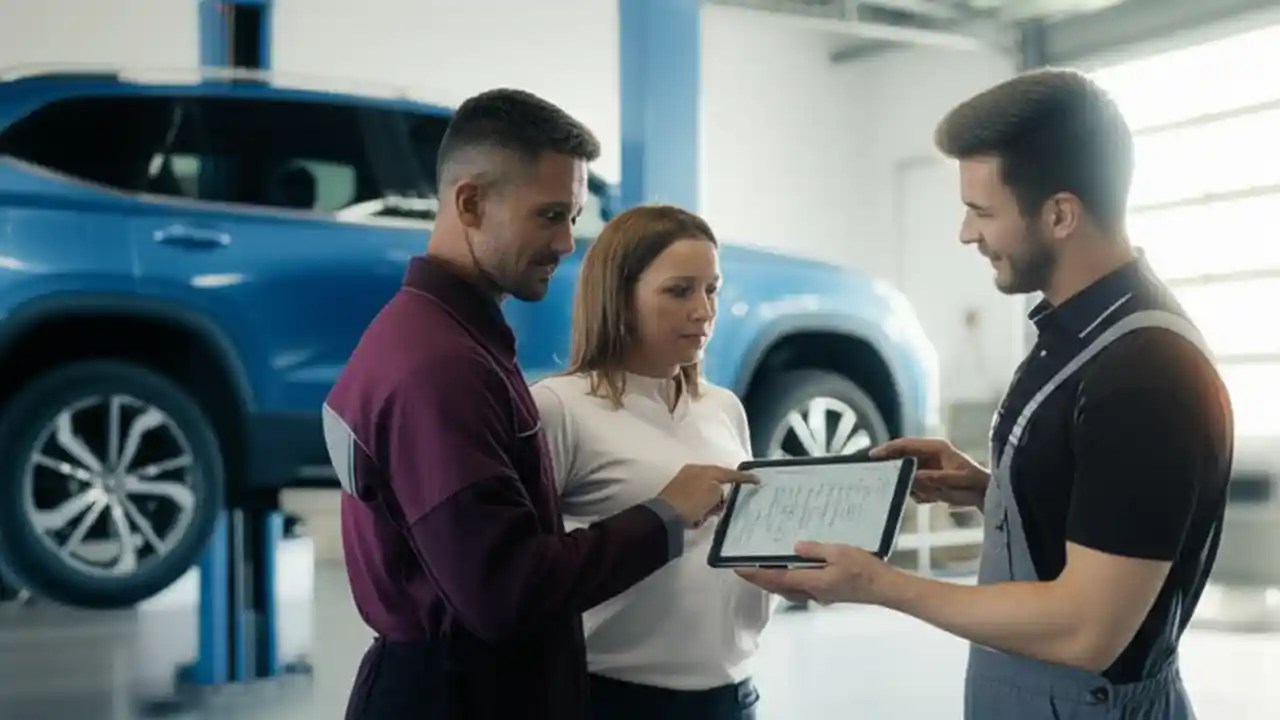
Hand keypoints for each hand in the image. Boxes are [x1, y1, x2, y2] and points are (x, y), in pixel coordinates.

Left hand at [657, 464, 756, 527]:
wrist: (665, 517)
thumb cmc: (692, 501)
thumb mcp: (713, 492)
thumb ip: (720, 491)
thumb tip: (716, 496)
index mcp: (700, 469)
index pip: (727, 472)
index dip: (743, 477)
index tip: (757, 480)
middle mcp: (692, 474)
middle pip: (716, 484)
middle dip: (721, 496)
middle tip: (721, 507)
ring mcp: (683, 487)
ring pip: (707, 496)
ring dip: (710, 506)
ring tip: (705, 515)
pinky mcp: (677, 501)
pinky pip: (697, 506)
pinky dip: (700, 512)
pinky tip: (696, 519)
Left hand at [736, 542, 892, 605]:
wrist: (885, 588)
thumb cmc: (865, 570)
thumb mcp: (840, 552)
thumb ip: (816, 550)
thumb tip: (795, 547)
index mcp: (812, 581)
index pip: (776, 578)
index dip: (756, 573)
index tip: (739, 567)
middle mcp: (812, 591)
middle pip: (778, 586)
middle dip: (760, 579)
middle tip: (744, 567)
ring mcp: (820, 595)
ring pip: (788, 589)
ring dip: (772, 580)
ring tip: (762, 568)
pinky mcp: (827, 593)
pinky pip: (799, 588)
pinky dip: (788, 580)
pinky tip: (790, 571)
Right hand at [869, 437, 989, 508]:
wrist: (985, 494)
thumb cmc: (974, 484)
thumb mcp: (955, 481)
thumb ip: (934, 478)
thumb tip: (913, 477)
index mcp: (936, 448)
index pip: (906, 444)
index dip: (888, 449)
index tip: (873, 456)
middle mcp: (930, 454)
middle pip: (903, 457)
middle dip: (895, 470)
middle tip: (880, 479)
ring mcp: (929, 465)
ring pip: (907, 474)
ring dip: (913, 487)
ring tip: (928, 494)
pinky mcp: (929, 477)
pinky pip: (915, 485)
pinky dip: (919, 493)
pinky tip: (933, 498)